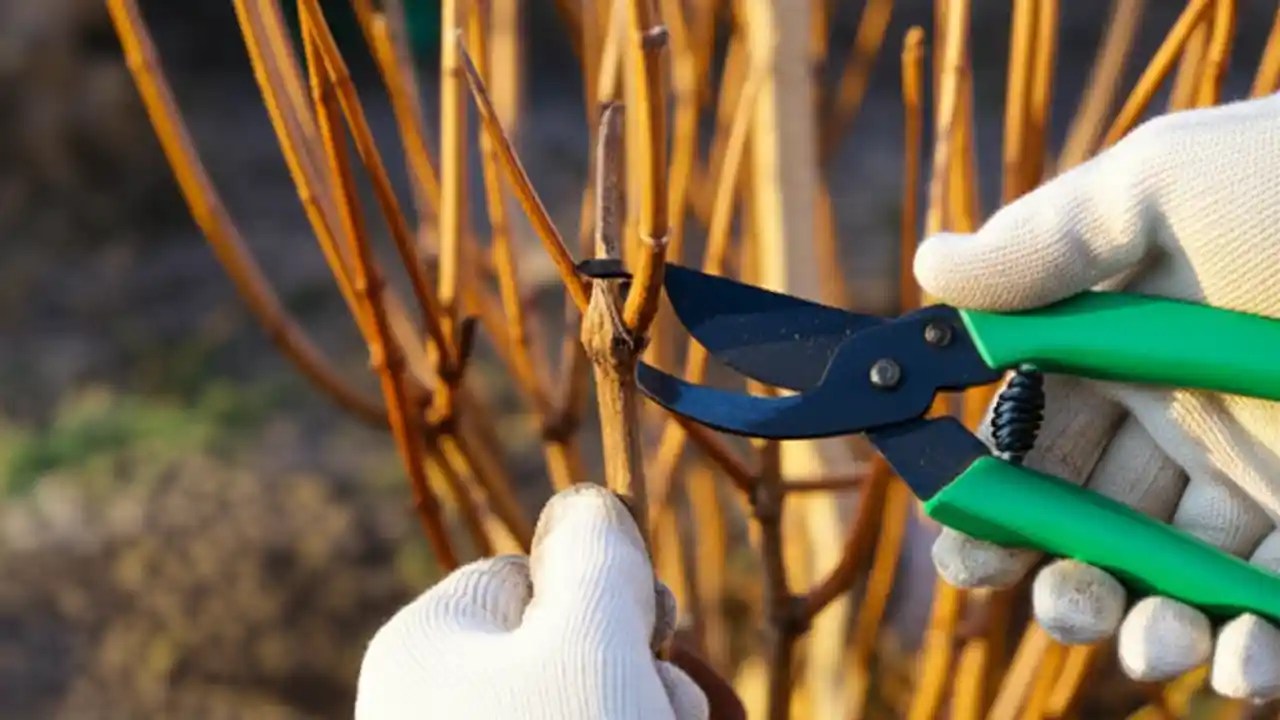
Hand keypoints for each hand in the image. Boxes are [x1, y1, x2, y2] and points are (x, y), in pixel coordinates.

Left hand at [355, 483, 737, 718]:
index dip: (610, 594)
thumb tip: (586, 504)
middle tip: (665, 708)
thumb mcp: (588, 642)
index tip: (657, 633)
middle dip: (637, 668)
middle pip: (569, 645)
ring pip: (587, 697)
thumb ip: (596, 556)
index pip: (536, 573)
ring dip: (647, 710)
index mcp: (427, 642)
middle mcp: (433, 700)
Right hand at [914, 93, 1279, 699]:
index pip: (1030, 434)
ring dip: (1140, 627)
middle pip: (1088, 520)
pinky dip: (1245, 658)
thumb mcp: (1167, 187)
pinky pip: (1271, 611)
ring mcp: (1261, 481)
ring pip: (1170, 579)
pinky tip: (1235, 665)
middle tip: (1055, 599)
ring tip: (1149, 642)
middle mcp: (1183, 419)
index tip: (961, 540)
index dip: (985, 492)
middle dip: (1054, 575)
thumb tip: (930, 266)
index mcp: (1123, 346)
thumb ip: (1044, 242)